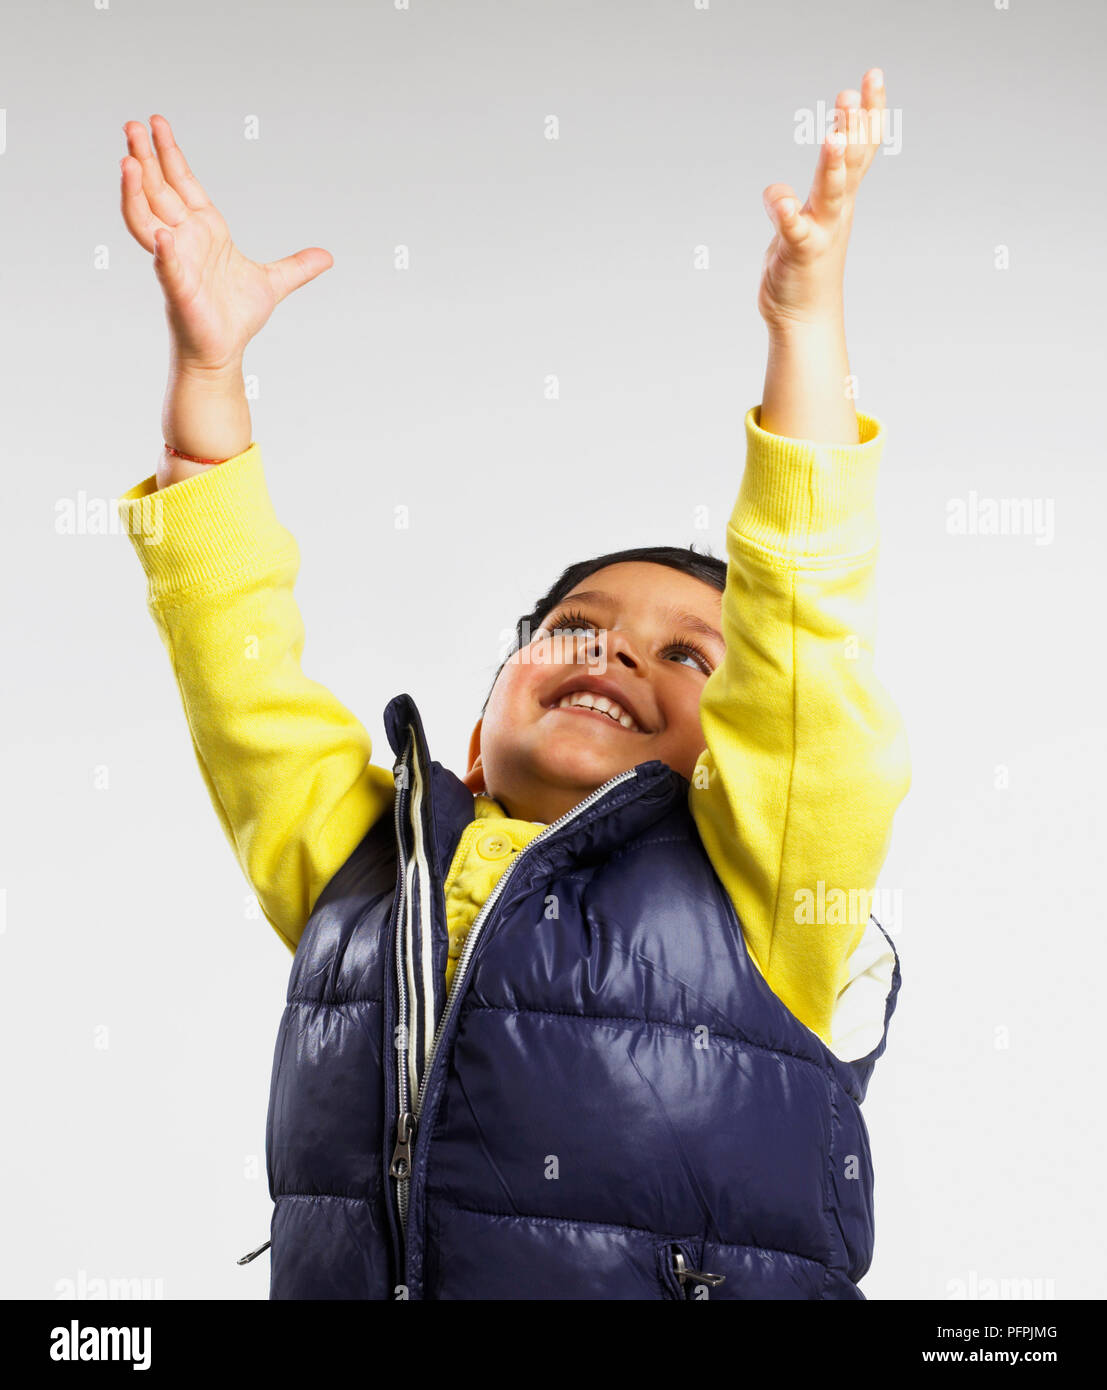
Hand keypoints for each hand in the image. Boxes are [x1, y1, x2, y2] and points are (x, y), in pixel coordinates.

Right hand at [120, 114, 332, 373]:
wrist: (224, 352)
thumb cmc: (236, 317)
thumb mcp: (274, 284)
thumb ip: (298, 267)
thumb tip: (328, 257)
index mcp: (205, 230)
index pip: (183, 183)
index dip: (171, 154)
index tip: (157, 123)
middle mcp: (184, 240)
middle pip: (158, 191)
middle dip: (145, 158)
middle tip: (131, 125)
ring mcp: (177, 262)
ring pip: (146, 220)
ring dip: (136, 192)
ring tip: (129, 162)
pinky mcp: (178, 291)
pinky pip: (167, 267)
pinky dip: (164, 252)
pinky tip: (160, 235)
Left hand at [757, 69, 885, 332]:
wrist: (804, 316)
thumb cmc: (805, 265)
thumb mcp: (805, 221)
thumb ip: (795, 197)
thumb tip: (782, 190)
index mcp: (841, 197)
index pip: (861, 147)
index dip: (869, 113)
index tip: (873, 76)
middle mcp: (836, 210)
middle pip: (852, 162)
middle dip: (854, 128)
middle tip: (851, 94)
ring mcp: (820, 230)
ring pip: (830, 193)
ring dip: (833, 166)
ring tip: (833, 138)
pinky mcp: (798, 253)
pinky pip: (794, 231)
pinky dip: (788, 216)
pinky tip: (781, 205)